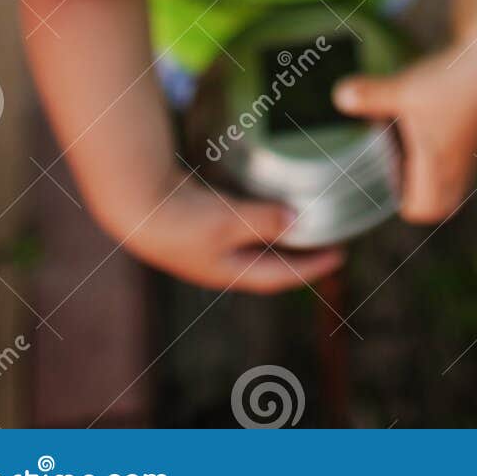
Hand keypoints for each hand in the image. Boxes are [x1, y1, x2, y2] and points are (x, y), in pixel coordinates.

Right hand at [105, 171, 345, 292]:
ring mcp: (210, 243)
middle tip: (330, 237)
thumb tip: (297, 222)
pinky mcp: (201, 221)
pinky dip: (260, 215)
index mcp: (231, 272)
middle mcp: (223, 262)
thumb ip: (264, 222)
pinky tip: (269, 199)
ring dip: (281, 233)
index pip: (281, 277)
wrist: (136, 204)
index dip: (312, 267)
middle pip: (271, 262)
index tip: (341, 256)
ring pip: (256, 242)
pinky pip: (242, 223)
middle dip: (300, 252)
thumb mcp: (228, 223)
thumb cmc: (181, 220)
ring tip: (307, 219)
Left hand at [332, 42, 476, 223]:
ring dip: (430, 172)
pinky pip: (458, 158)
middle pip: (442, 203)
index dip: (402, 202)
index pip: (425, 210)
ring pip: (451, 180)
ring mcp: (471, 149)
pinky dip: (442, 151)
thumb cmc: (450, 80)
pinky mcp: (476, 131)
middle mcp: (460, 164)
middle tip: (397, 165)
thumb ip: (371, 97)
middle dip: (417, 193)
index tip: (387, 176)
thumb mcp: (404, 90)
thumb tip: (337, 97)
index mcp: (441, 166)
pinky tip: (426, 120)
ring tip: (409, 144)